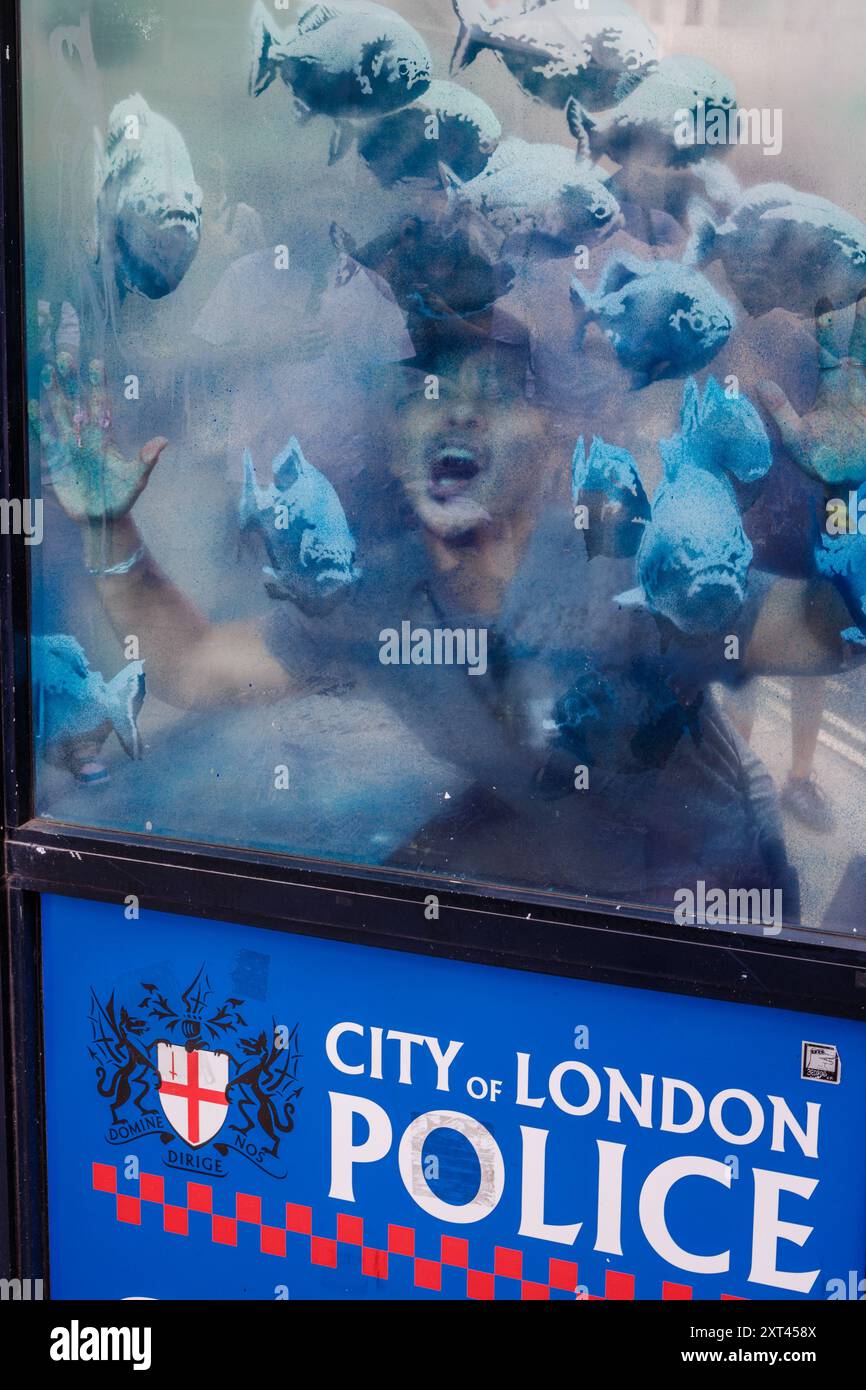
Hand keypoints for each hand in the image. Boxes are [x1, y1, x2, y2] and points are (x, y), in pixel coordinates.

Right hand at [29, 347, 166, 523]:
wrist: (102, 518)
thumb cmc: (123, 497)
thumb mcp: (137, 480)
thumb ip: (147, 460)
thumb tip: (164, 442)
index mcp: (106, 437)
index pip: (101, 405)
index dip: (98, 385)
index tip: (96, 364)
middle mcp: (87, 435)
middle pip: (77, 402)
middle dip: (72, 380)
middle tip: (66, 356)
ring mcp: (70, 444)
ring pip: (60, 412)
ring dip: (53, 393)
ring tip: (47, 370)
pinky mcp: (56, 457)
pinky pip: (44, 434)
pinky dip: (37, 420)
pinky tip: (30, 403)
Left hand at [758, 294, 865, 486]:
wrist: (852, 476)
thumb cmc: (822, 461)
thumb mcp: (796, 436)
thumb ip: (781, 409)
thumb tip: (762, 384)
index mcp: (831, 384)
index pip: (827, 348)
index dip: (826, 325)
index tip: (822, 300)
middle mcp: (853, 380)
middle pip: (859, 340)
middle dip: (860, 317)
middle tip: (862, 290)